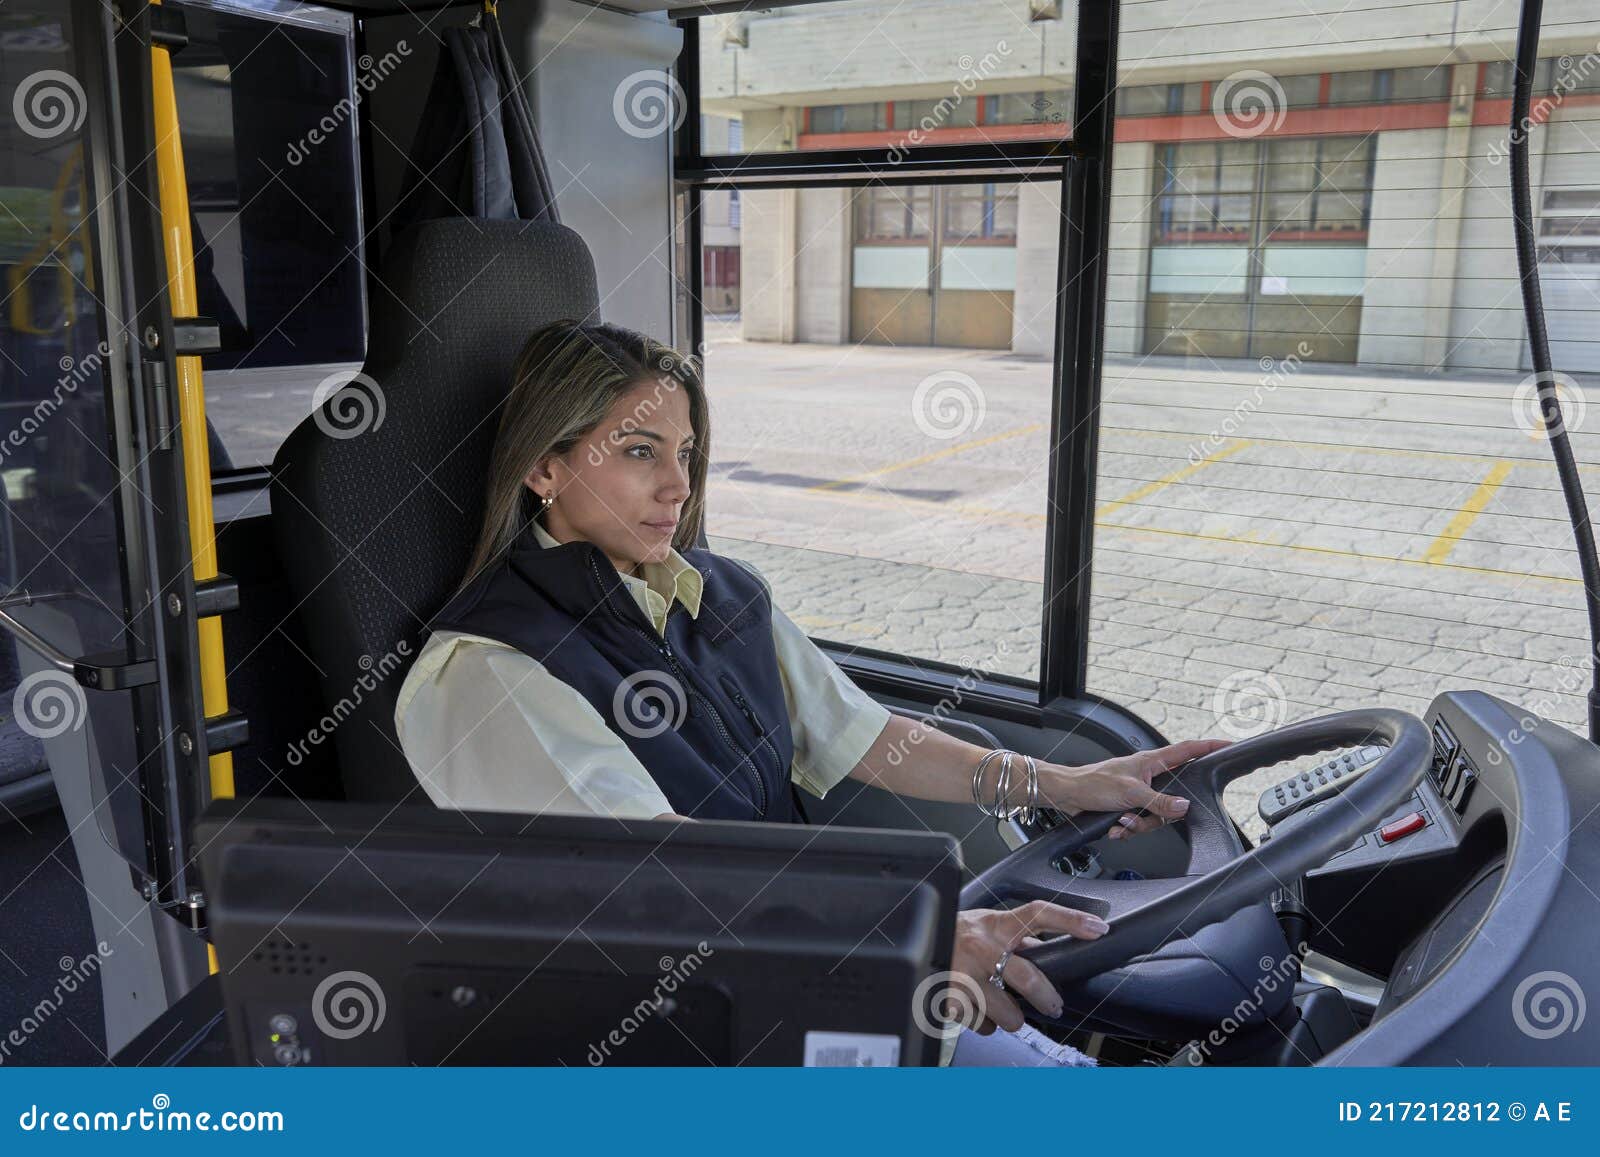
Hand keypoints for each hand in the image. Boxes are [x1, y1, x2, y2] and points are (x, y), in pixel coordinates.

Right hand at [946, 900, 1108, 1033]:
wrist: (909, 942)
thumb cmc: (956, 935)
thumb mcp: (987, 925)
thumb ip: (1017, 936)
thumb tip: (1049, 949)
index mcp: (996, 925)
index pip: (1038, 914)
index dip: (1070, 919)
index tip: (1097, 928)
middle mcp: (982, 947)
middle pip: (1029, 978)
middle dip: (1047, 999)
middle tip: (1052, 1005)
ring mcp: (965, 973)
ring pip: (1008, 1014)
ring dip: (1010, 1017)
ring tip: (999, 1005)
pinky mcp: (950, 998)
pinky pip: (982, 1025)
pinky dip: (984, 1023)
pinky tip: (976, 1008)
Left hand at [1043, 737, 1230, 838]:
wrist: (1066, 795)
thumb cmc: (1092, 783)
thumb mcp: (1132, 793)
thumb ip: (1160, 802)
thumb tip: (1184, 807)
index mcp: (1152, 762)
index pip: (1188, 751)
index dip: (1209, 748)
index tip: (1229, 746)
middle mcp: (1148, 776)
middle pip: (1173, 798)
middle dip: (1158, 814)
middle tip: (1142, 815)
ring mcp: (1138, 792)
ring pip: (1156, 816)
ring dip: (1138, 824)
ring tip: (1121, 820)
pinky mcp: (1128, 807)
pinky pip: (1140, 824)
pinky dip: (1128, 829)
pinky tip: (1115, 827)